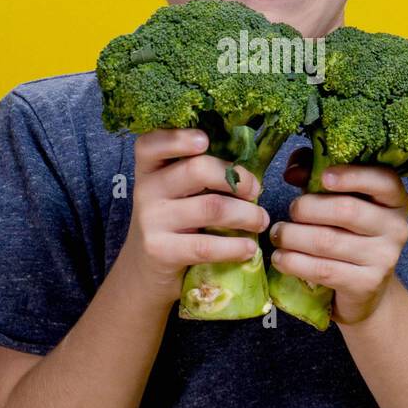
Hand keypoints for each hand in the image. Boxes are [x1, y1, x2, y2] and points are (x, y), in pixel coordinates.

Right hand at [119, 128, 269, 305]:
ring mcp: (150, 221)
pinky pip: (206, 245)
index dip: (178, 138)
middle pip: (196, 170)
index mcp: (149, 167)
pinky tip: (249, 248)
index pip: (152, 143)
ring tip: (262, 221)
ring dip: (247, 214)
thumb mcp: (176, 191)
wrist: (146, 269)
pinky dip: (235, 247)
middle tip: (256, 191)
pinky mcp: (160, 251)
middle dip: (236, 179)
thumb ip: (200, 173)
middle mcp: (145, 189)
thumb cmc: (173, 221)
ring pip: (211, 208)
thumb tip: (249, 160)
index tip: (205, 141)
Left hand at [272, 148, 407, 325]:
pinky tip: (281, 258)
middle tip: (290, 211)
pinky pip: (323, 270)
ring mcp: (384, 258)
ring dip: (293, 236)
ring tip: (278, 234)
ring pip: (327, 241)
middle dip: (307, 208)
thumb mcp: (337, 199)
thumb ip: (317, 174)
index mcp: (395, 199)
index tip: (324, 177)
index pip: (383, 180)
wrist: (366, 288)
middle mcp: (396, 227)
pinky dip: (294, 262)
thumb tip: (293, 170)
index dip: (352, 176)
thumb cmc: (348, 233)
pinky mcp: (367, 284)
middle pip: (346, 210)